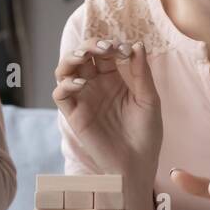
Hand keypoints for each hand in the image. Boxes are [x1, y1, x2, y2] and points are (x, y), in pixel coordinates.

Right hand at [53, 38, 161, 184]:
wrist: (138, 164)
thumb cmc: (146, 134)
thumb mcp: (149, 100)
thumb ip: (142, 73)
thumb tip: (137, 45)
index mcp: (113, 80)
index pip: (104, 53)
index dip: (111, 45)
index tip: (125, 50)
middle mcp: (95, 86)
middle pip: (82, 56)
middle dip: (90, 45)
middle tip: (106, 47)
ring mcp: (83, 100)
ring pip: (65, 70)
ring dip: (71, 57)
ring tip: (84, 55)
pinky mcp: (74, 116)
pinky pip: (60, 95)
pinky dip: (65, 85)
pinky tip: (80, 83)